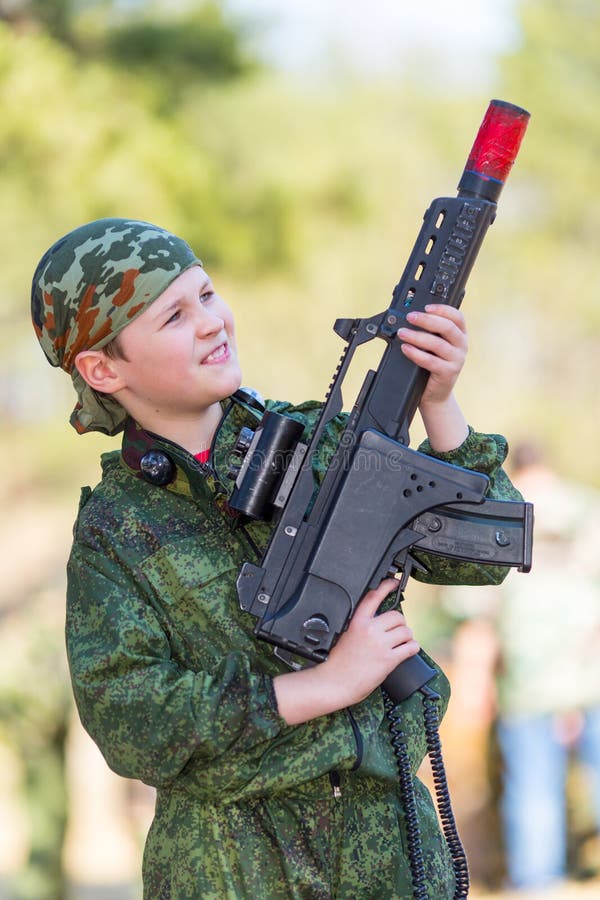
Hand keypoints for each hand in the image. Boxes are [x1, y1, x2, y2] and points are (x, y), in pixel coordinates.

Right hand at [273, 579, 419, 724]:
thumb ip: (360, 625)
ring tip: (399, 644)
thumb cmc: (337, 662)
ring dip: (406, 637)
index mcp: (357, 621)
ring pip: (406, 631)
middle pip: (397, 616)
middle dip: (399, 624)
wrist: (334, 682)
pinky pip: (411, 647)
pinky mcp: (388, 659)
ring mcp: (380, 644)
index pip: (373, 596)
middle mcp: (369, 630)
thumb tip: (378, 620)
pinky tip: (407, 651)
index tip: (394, 582)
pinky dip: (412, 648)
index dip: (386, 586)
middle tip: (395, 632)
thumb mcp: (344, 634)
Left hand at [397, 304, 468, 451]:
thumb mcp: (432, 346)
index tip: (426, 307)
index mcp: (460, 335)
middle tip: (410, 317)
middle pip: (447, 327)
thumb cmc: (431, 367)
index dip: (442, 309)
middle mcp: (462, 346)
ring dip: (417, 336)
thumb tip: (410, 318)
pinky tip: (406, 348)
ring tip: (402, 333)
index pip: (457, 317)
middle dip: (426, 320)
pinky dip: (416, 353)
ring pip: (437, 343)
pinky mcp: (448, 373)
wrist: (434, 394)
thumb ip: (428, 332)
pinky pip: (430, 360)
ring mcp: (457, 360)